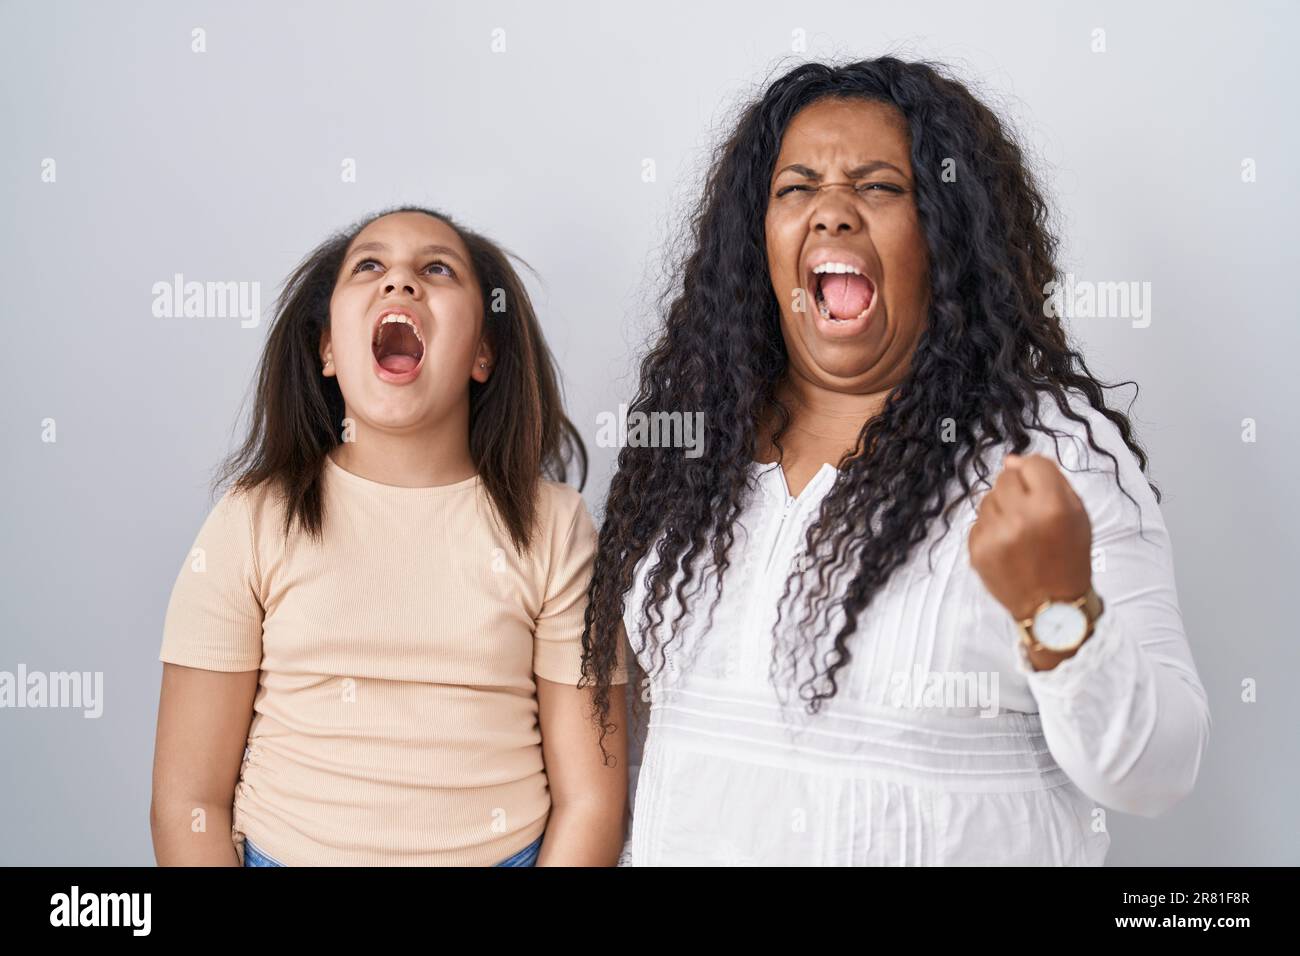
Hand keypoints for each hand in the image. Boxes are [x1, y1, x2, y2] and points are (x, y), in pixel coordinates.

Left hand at [968, 453, 1092, 621]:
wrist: (1052, 607)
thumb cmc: (1069, 558)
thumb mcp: (1076, 515)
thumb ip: (1049, 481)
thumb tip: (1012, 460)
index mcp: (1053, 506)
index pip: (1032, 463)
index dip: (1036, 475)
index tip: (1040, 491)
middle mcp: (1022, 517)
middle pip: (1005, 477)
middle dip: (1017, 491)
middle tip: (1030, 516)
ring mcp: (996, 535)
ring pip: (987, 498)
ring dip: (1001, 509)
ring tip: (1019, 534)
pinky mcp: (978, 550)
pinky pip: (976, 522)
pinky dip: (990, 530)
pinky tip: (1007, 546)